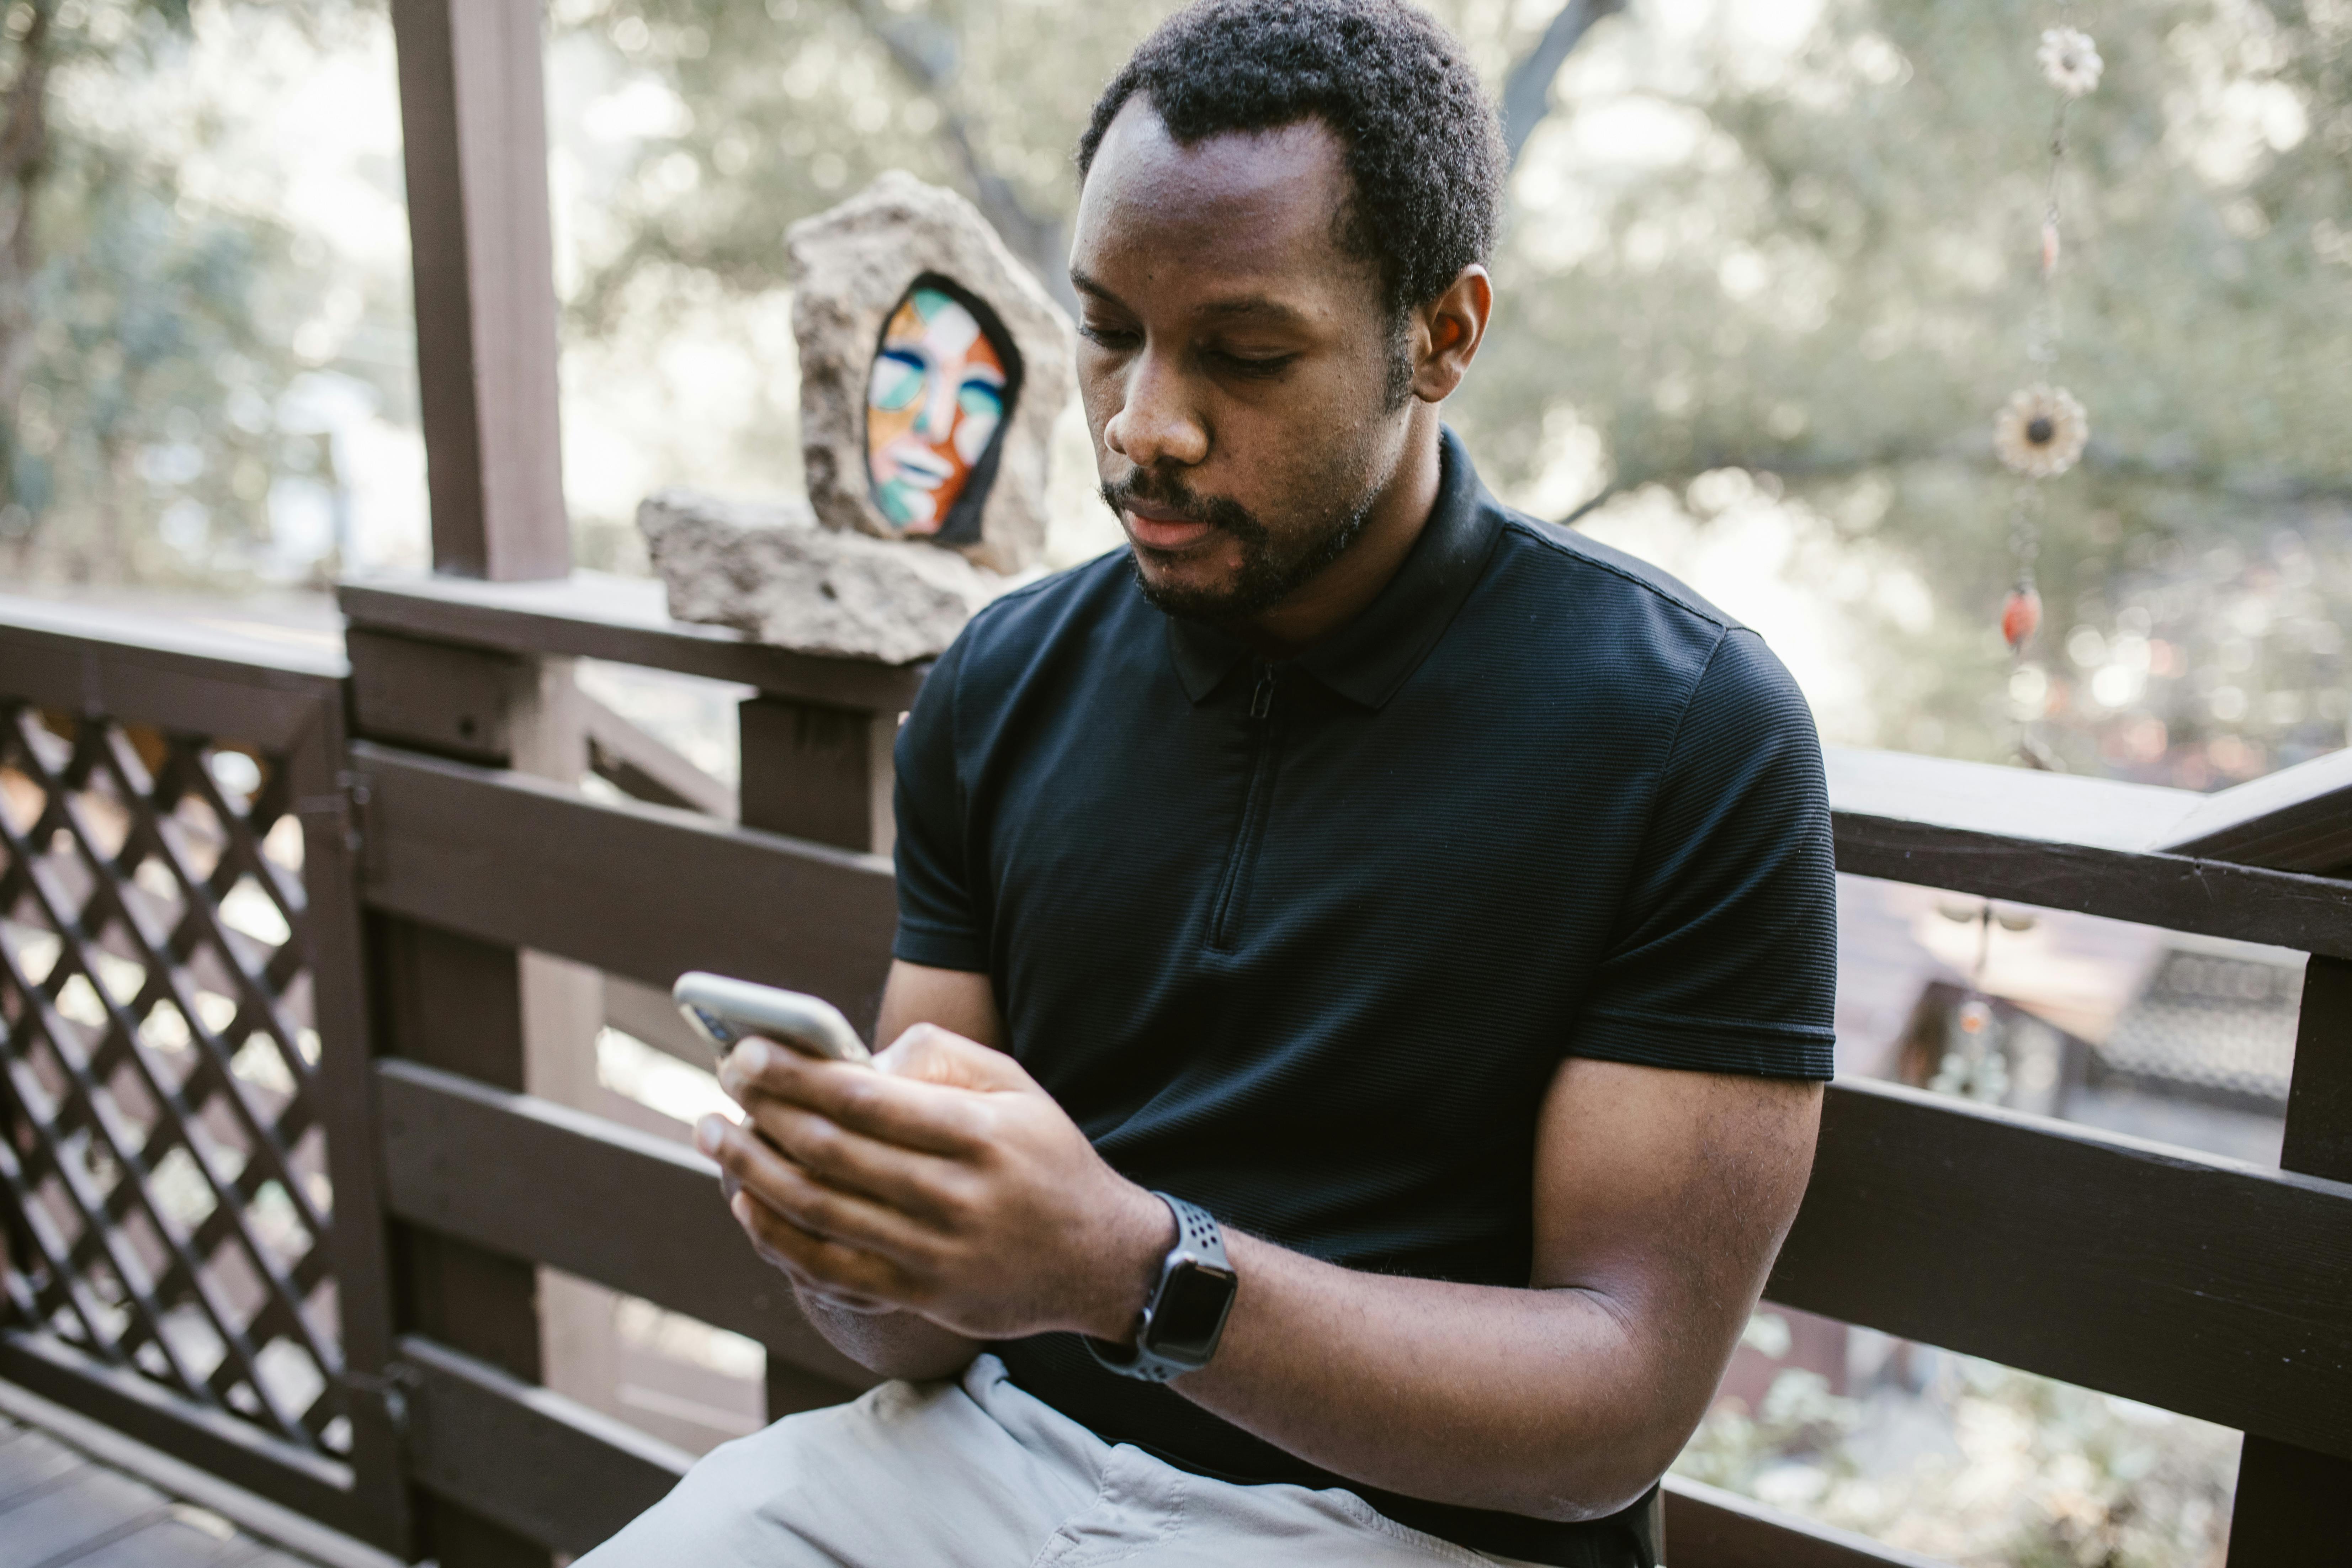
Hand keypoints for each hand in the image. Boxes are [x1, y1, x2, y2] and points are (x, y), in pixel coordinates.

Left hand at [696, 1025, 1171, 1342]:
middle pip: (831, 1153)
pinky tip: (745, 1201)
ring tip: (712, 1136)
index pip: (867, 1100)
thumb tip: (858, 1056)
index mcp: (979, 1134)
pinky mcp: (920, 1294)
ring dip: (750, 1171)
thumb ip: (942, 1060)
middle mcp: (954, 1195)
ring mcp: (934, 1253)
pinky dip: (776, 1235)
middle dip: (762, 1114)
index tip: (746, 1053)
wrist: (1099, 1260)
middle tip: (719, 1083)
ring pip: (818, 1211)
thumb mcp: (1016, 1089)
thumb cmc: (1045, 1158)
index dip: (796, 1075)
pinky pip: (828, 1268)